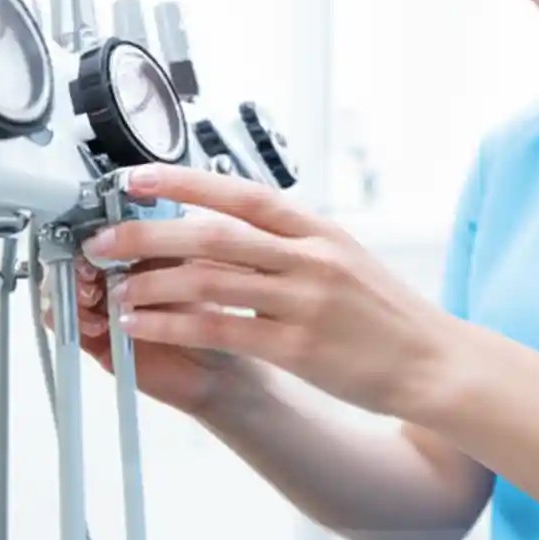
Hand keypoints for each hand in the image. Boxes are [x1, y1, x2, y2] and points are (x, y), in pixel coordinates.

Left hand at [80, 164, 458, 418]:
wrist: (433, 361)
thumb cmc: (386, 314)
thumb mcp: (345, 259)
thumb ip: (292, 243)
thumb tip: (232, 225)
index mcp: (319, 231)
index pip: (242, 193)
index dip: (184, 182)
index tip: (138, 177)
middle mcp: (311, 258)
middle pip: (213, 234)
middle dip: (149, 234)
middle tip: (105, 238)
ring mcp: (305, 302)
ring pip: (209, 280)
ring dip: (152, 282)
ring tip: (117, 289)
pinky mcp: (298, 348)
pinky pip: (220, 329)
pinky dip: (173, 324)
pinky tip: (144, 325)